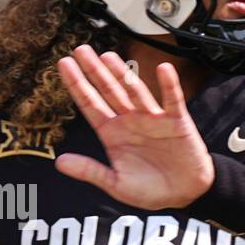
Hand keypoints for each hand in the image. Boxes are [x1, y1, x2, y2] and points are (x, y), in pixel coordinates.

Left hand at [54, 45, 213, 208]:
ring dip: (123, 74)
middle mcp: (130, 120)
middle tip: (80, 50)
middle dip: (94, 71)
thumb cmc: (150, 190)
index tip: (64, 65)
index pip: (90, 105)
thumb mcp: (116, 184)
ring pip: (135, 91)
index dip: (77, 85)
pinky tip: (164, 70)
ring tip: (108, 57)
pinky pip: (172, 100)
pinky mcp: (176, 121)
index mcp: (112, 133)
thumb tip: (59, 163)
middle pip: (109, 91)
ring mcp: (153, 118)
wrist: (184, 195)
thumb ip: (90, 171)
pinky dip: (169, 85)